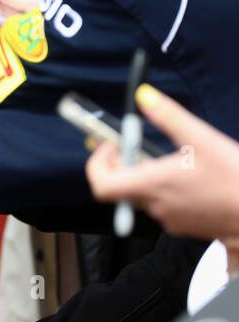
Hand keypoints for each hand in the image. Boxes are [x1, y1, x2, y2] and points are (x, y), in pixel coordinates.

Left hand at [86, 84, 238, 245]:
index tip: (110, 145)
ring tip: (164, 158)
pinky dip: (162, 188)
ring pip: (141, 196)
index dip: (97, 164)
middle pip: (119, 188)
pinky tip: (184, 176)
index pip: (101, 185)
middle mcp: (156, 206)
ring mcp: (170, 219)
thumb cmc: (236, 181)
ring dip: (143, 175)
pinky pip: (162, 205)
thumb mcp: (203, 140)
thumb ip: (169, 117)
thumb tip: (144, 96)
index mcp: (152, 186)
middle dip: (121, 164)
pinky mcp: (185, 225)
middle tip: (132, 145)